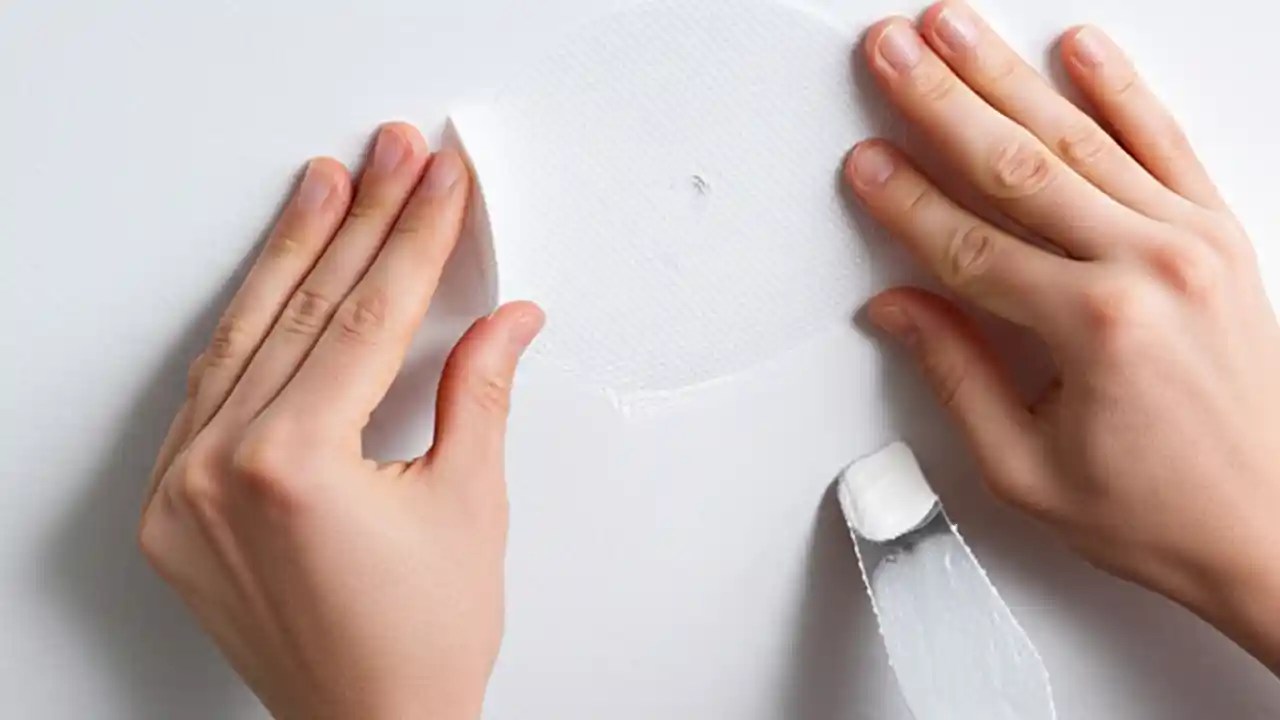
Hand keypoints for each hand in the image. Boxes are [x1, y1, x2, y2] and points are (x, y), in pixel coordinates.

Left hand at [139, 123, 543, 718]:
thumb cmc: (420, 645)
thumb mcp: (468, 505)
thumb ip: (477, 392)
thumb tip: (508, 317)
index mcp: (293, 468)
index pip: (368, 317)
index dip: (415, 239)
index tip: (442, 182)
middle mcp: (219, 472)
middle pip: (306, 312)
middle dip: (360, 222)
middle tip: (393, 154)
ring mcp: (184, 489)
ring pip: (245, 338)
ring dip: (294, 255)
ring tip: (329, 185)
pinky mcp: (174, 505)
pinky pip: (210, 391)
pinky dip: (251, 329)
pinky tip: (278, 277)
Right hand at [848, 3, 1279, 670]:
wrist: (1276, 530)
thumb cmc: (1163, 512)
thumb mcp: (1026, 467)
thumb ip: (956, 375)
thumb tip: (900, 311)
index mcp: (1094, 329)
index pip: (968, 246)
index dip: (904, 201)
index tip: (865, 165)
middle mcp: (1148, 269)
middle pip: (1015, 166)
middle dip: (939, 101)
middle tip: (891, 53)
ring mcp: (1191, 242)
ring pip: (1079, 137)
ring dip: (1006, 76)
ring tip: (955, 30)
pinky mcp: (1221, 236)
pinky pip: (1165, 141)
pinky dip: (1120, 89)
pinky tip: (1081, 48)